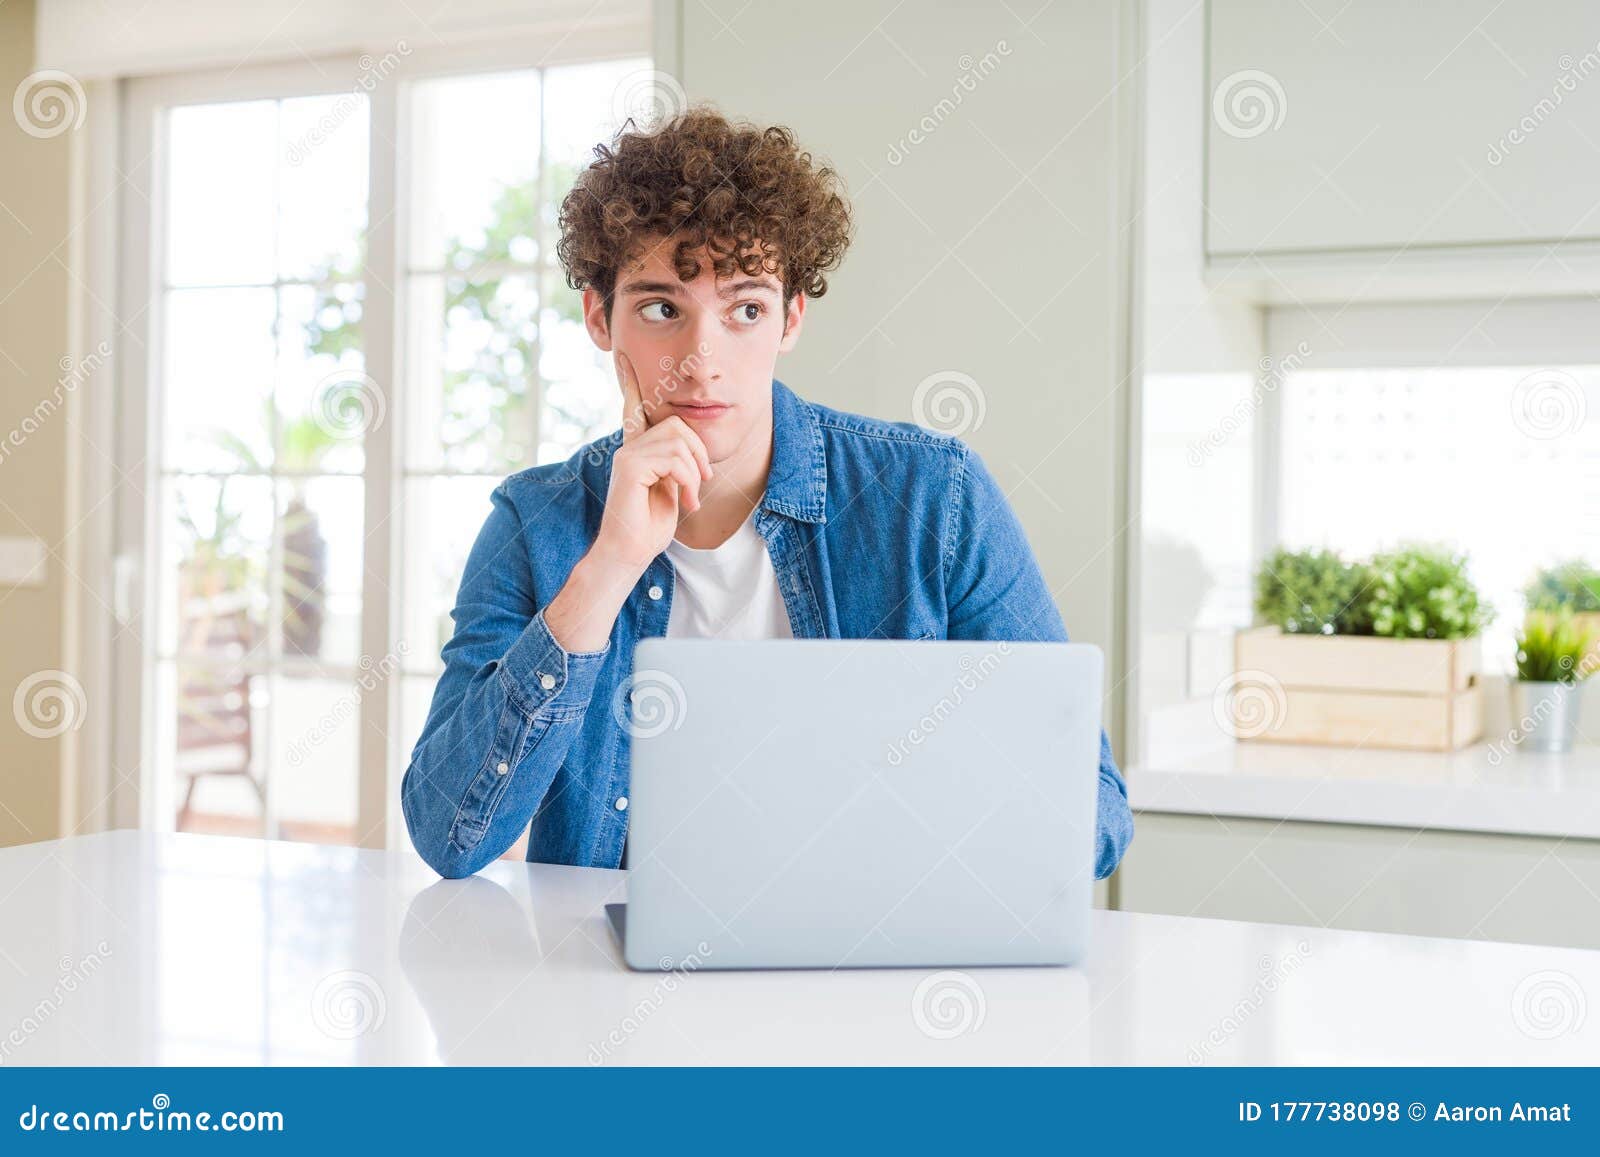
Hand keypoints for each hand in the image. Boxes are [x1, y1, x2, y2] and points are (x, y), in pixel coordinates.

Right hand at [591, 351, 713, 574]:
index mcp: (637, 450)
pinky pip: (672, 458)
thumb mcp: (671, 489)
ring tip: (691, 496)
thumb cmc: (649, 526)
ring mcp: (626, 456)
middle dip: (698, 450)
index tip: (624, 356)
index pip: (633, 408)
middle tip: (702, 480)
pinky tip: (685, 500)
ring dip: (694, 471)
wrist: (630, 553)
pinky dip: (687, 480)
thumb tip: (689, 450)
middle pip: (676, 424)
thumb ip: (675, 465)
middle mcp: (628, 448)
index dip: (630, 383)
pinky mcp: (629, 468)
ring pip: (677, 440)